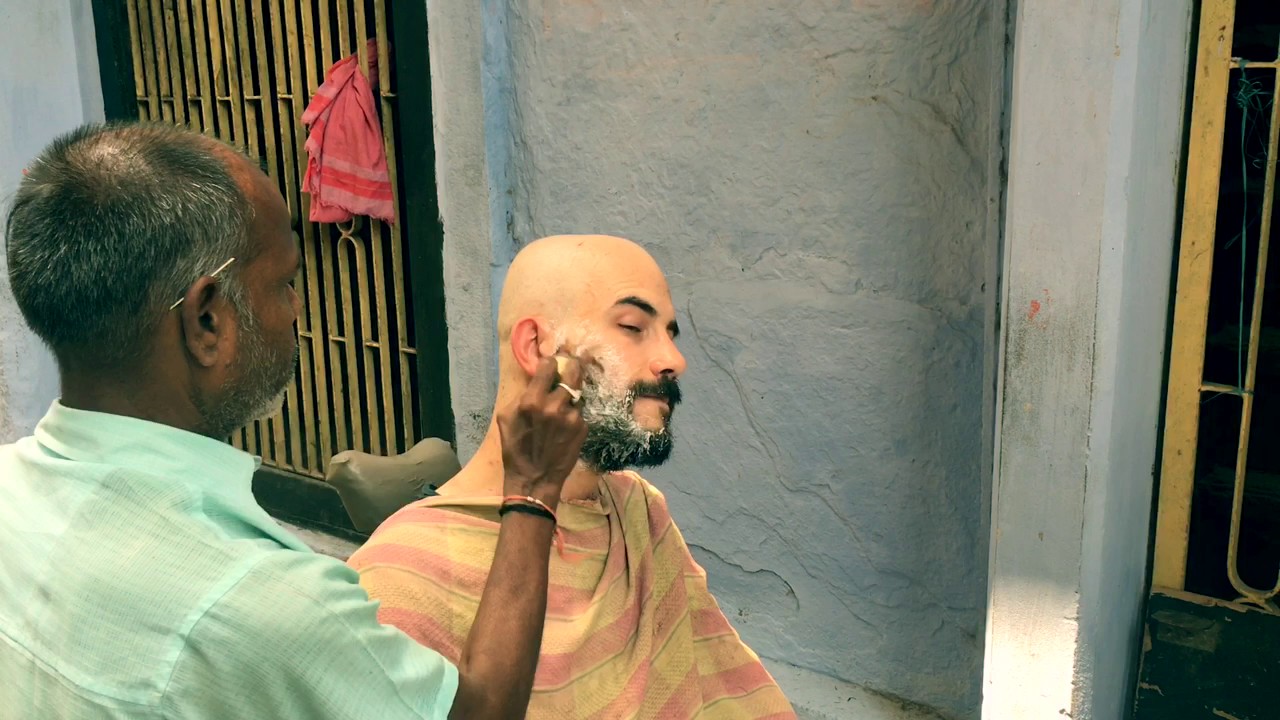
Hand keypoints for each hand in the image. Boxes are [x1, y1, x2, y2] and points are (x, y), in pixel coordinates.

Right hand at [496, 352, 589, 507]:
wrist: (534, 478)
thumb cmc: (515, 448)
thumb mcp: (506, 418)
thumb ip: (522, 395)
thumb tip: (536, 379)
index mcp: (532, 400)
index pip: (549, 365)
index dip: (551, 362)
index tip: (551, 364)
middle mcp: (555, 405)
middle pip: (573, 373)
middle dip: (572, 367)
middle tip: (569, 369)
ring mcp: (572, 417)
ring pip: (577, 394)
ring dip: (570, 396)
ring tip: (562, 407)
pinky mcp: (583, 428)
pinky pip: (579, 412)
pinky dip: (573, 414)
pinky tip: (564, 426)